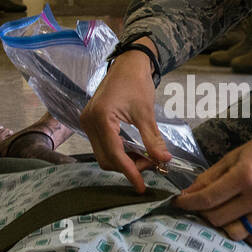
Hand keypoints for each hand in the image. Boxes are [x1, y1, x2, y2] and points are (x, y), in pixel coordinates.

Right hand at [80, 39, 170, 193]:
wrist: (128, 64)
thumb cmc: (137, 83)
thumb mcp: (147, 113)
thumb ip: (153, 139)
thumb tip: (163, 161)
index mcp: (101, 118)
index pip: (115, 154)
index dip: (130, 172)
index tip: (142, 187)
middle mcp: (89, 122)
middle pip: (106, 158)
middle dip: (129, 167)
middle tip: (151, 165)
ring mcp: (87, 122)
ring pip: (103, 155)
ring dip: (123, 161)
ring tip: (145, 158)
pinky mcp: (90, 122)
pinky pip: (102, 145)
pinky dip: (118, 152)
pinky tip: (134, 151)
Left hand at [173, 127, 251, 245]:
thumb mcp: (236, 155)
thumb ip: (211, 176)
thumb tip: (190, 192)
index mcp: (244, 175)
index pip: (208, 198)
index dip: (188, 203)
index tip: (179, 203)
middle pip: (218, 218)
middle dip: (202, 214)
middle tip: (198, 207)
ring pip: (235, 233)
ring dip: (221, 227)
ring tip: (218, 216)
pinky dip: (243, 234)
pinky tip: (238, 222)